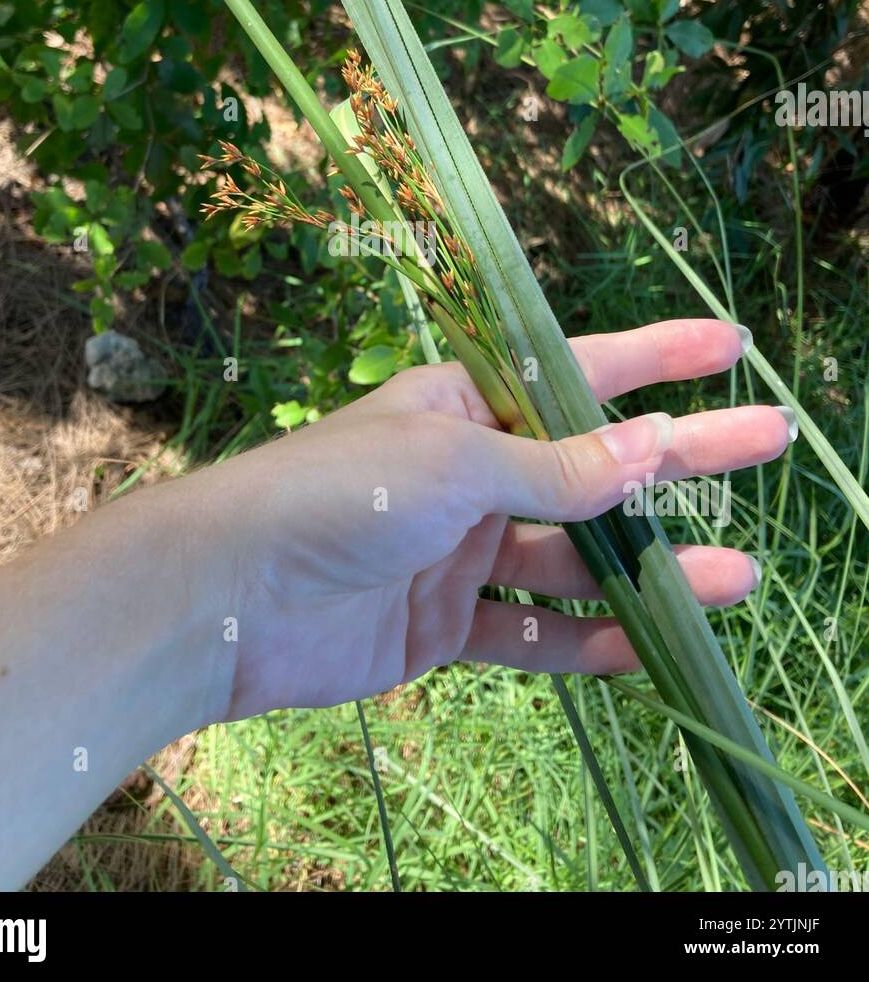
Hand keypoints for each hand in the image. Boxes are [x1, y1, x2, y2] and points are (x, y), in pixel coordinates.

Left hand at [207, 318, 785, 720]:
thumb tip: (654, 447)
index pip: (576, 373)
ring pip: (572, 558)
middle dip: (681, 458)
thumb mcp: (454, 463)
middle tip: (769, 443)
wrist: (226, 598)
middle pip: (592, 467)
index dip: (656, 357)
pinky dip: (585, 642)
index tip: (730, 346)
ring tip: (735, 577)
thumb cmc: (335, 494)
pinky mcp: (441, 625)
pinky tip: (648, 648)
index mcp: (463, 405)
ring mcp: (458, 551)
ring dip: (649, 568)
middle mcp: (468, 472)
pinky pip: (529, 633)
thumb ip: (555, 469)